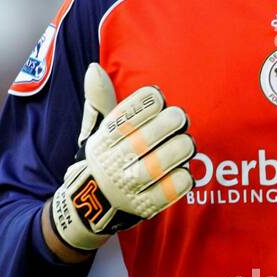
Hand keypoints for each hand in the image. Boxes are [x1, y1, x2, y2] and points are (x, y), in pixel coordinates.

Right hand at [50, 63, 195, 251]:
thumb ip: (100, 100)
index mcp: (102, 142)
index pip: (120, 121)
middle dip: (163, 126)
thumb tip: (95, 69)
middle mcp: (112, 165)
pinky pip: (164, 195)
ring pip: (154, 168)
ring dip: (174, 152)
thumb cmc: (104, 158)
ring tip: (188, 142)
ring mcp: (127, 188)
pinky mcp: (142, 207)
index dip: (141, 106)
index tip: (158, 96)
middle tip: (181, 116)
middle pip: (139, 142)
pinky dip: (178, 182)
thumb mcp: (96, 131)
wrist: (88, 206)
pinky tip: (187, 171)